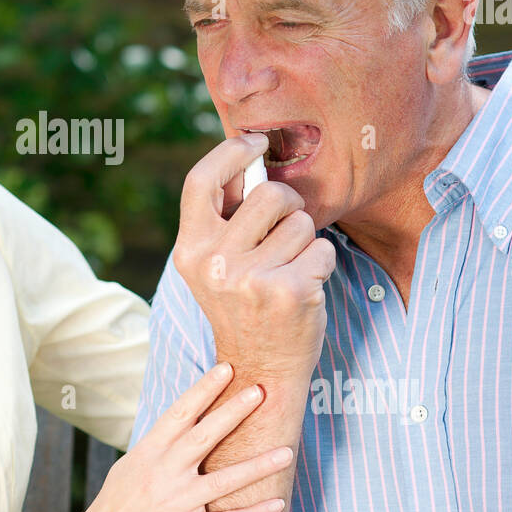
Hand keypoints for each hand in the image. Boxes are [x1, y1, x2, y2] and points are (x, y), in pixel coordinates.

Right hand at [70, 362, 294, 511]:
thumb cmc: (113, 507)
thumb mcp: (130, 467)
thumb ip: (158, 447)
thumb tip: (183, 422)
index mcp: (148, 453)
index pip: (180, 413)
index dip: (204, 389)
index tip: (226, 369)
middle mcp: (163, 474)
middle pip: (204, 437)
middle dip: (233, 412)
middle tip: (260, 391)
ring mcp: (175, 503)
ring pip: (224, 481)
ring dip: (258, 466)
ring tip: (287, 452)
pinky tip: (277, 504)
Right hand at [172, 133, 335, 374]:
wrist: (259, 368)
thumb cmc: (243, 306)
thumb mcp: (214, 264)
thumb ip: (223, 218)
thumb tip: (249, 158)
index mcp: (190, 251)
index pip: (200, 181)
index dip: (229, 152)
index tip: (254, 142)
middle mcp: (215, 263)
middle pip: (267, 194)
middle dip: (287, 203)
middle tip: (285, 228)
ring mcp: (252, 279)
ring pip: (300, 221)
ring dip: (304, 238)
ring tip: (289, 267)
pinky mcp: (291, 291)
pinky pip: (321, 248)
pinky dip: (321, 263)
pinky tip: (305, 286)